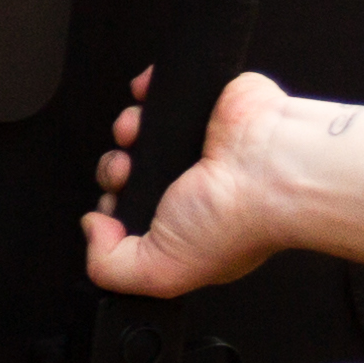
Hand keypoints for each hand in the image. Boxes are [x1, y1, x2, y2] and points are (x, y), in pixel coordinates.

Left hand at [80, 67, 292, 299]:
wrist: (271, 166)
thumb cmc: (236, 219)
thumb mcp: (161, 271)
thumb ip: (111, 268)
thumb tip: (92, 231)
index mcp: (186, 228)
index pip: (129, 217)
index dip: (111, 211)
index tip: (114, 210)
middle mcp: (191, 186)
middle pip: (127, 172)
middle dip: (115, 170)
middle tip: (129, 172)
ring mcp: (195, 144)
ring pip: (137, 131)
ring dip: (126, 128)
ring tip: (137, 134)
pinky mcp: (203, 105)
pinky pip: (158, 91)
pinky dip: (144, 91)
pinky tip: (147, 102)